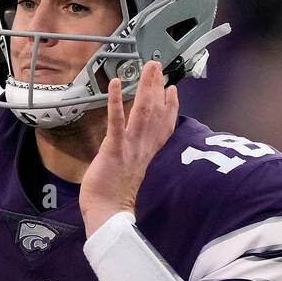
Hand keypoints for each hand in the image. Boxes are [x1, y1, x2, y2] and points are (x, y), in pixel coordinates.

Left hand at [79, 61, 177, 235]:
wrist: (109, 215)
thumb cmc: (115, 198)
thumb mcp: (131, 174)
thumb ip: (135, 159)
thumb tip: (136, 151)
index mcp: (148, 153)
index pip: (163, 125)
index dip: (170, 106)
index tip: (172, 89)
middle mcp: (143, 147)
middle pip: (155, 111)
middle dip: (156, 86)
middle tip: (157, 65)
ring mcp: (130, 146)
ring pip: (142, 111)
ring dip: (145, 86)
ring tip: (148, 67)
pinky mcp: (114, 148)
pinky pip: (117, 121)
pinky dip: (118, 101)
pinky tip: (117, 84)